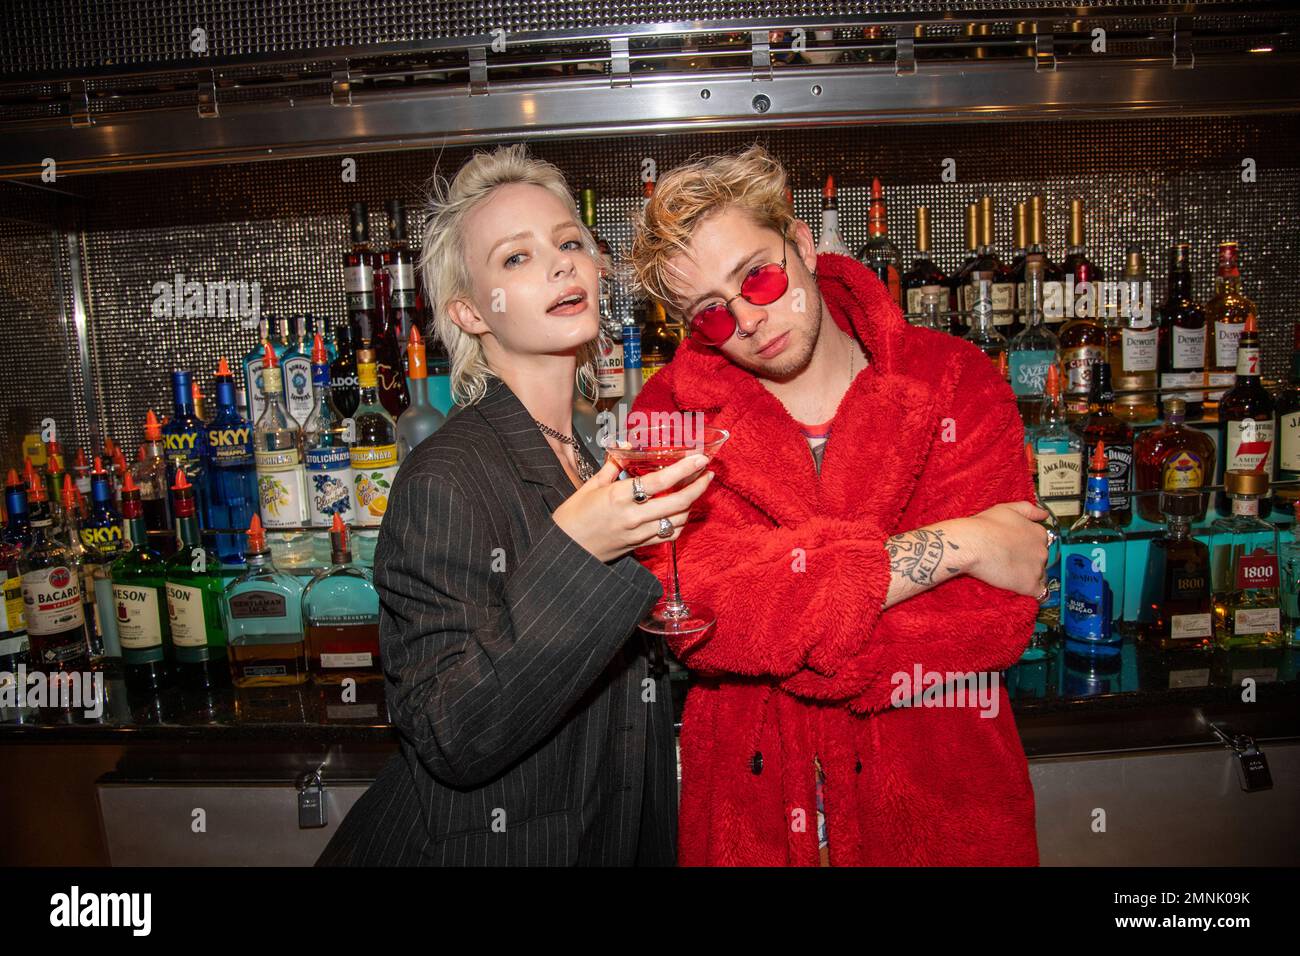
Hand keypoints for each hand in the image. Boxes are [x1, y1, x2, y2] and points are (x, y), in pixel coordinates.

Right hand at [552, 453, 713, 562]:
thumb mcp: (590, 485)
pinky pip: (669, 535)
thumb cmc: (574, 516)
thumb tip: (625, 445)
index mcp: (618, 497)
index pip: (659, 482)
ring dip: (692, 503)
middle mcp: (632, 517)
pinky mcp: (639, 546)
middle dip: (698, 487)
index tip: (700, 459)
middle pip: (677, 502)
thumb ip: (613, 465)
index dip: (683, 469)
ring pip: (677, 519)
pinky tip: (683, 510)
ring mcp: (638, 534)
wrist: (566, 550)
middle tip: (707, 473)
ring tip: (697, 488)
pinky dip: (680, 522)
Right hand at [961, 501, 1051, 597]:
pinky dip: (1031, 591)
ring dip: (1029, 576)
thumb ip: (1029, 510)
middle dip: (1029, 561)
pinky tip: (1020, 587)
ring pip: (1040, 576)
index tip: (1017, 550)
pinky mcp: (1028, 585)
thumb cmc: (984, 526)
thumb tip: (1044, 514)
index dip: (1028, 547)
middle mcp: (1042, 550)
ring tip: (1010, 574)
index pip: (1042, 543)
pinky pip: (1038, 592)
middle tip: (1010, 562)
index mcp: (1039, 533)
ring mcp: (1037, 568)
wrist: (972, 544)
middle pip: (1042, 560)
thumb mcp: (1007, 508)